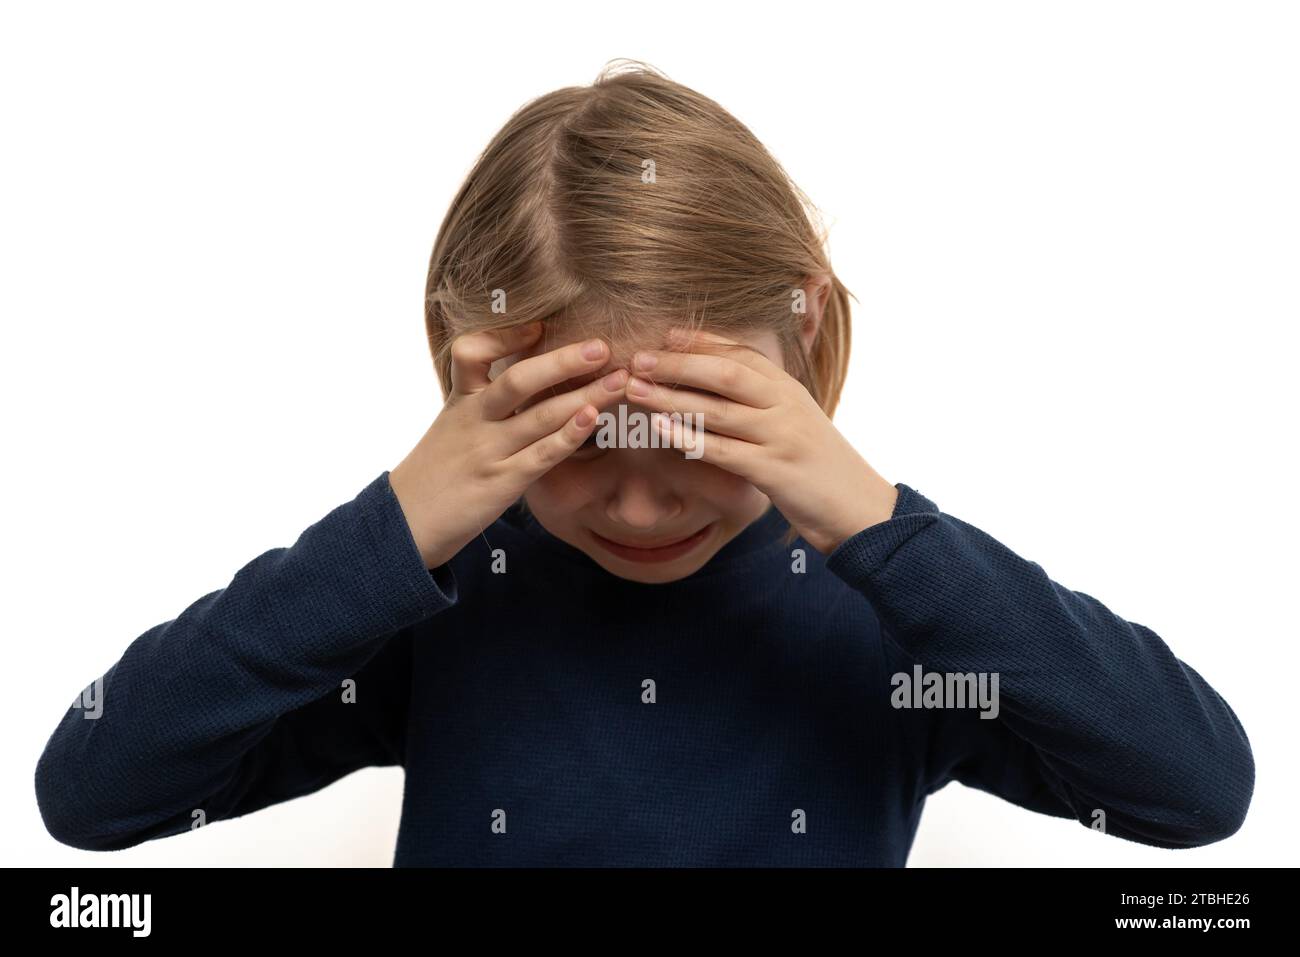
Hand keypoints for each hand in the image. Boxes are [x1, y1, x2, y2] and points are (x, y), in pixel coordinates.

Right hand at [389, 322, 627, 567]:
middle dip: (564, 360)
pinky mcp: (501, 482)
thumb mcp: (452, 426)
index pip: (472, 352)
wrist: (406, 522)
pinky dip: (569, 435)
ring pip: (540, 415)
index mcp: (460, 400)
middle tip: (602, 346)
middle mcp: (474, 420)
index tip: (540, 326)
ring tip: (620, 381)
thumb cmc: (438, 472)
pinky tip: (593, 419)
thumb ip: (484, 401)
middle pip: (519, 380)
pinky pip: (540, 454)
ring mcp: (488, 451)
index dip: (506, 335)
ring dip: (585, 395)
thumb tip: (528, 376)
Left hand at [624, 328, 898, 553]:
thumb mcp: (796, 424)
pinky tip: (661, 431)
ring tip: (635, 390)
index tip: (665, 335)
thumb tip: (717, 388)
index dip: (701, 342)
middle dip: (678, 363)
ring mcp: (781, 437)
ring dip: (672, 398)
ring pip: (718, 410)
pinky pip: (725, 451)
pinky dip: (690, 439)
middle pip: (725, 373)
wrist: (861, 509)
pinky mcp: (775, 471)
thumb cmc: (820, 468)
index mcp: (789, 389)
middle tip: (638, 359)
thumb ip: (764, 404)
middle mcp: (785, 405)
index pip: (741, 353)